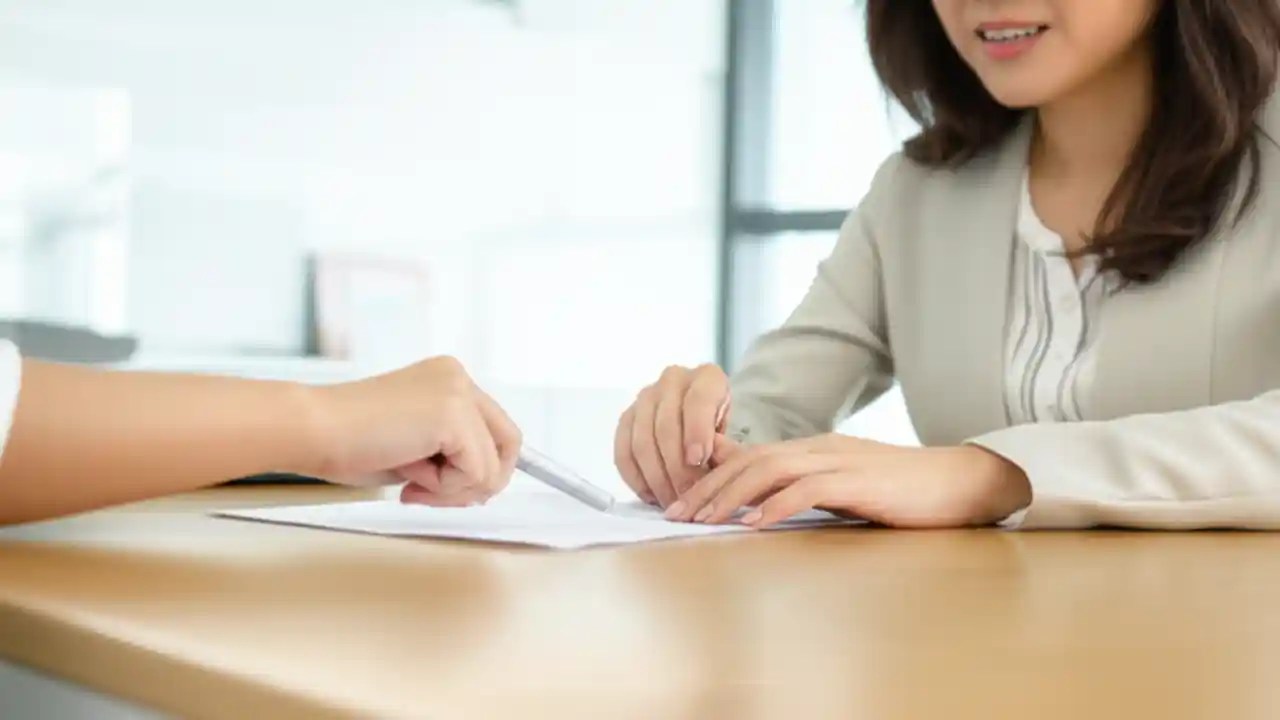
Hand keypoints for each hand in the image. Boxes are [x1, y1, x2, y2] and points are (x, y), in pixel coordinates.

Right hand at [312, 356, 521, 506]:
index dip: (480, 469)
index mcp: (448, 379)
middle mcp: (459, 378)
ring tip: (411, 480)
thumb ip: (450, 454)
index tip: (444, 489)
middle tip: (431, 493)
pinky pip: (478, 473)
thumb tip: (484, 485)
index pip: (495, 430)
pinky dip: (445, 490)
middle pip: (509, 444)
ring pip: (494, 467)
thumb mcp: (415, 445)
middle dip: (478, 482)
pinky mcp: (454, 416)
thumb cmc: (348, 441)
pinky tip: (410, 477)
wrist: (313, 430)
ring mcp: (459, 394)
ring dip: (453, 489)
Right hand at [614, 364, 731, 507]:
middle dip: (676, 468)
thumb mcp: (732, 434)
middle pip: (666, 426)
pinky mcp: (627, 417)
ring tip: (671, 502)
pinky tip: (651, 496)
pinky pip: (623, 451)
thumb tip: (706, 483)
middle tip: (687, 497)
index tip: (698, 461)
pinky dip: (635, 478)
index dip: (696, 432)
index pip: (697, 401)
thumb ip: (722, 453)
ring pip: (642, 441)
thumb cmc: (720, 430)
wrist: (701, 421)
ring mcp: (646, 397)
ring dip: (656, 478)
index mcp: (707, 378)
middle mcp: (673, 380)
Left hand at [664, 434, 1030, 528]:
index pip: (746, 458)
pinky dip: (777, 504)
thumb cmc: (898, 492)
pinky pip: (810, 489)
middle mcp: (817, 449)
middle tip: (675, 515)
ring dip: (731, 496)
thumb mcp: (840, 486)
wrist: (957, 482)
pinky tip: (755, 523)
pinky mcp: (859, 482)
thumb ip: (802, 489)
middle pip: (748, 461)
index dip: (708, 480)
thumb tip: (759, 507)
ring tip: (704, 520)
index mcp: (810, 450)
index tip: (679, 506)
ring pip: (769, 470)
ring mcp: (838, 461)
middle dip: (707, 488)